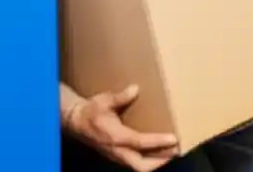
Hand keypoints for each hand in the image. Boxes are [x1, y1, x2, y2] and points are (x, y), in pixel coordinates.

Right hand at [63, 85, 178, 171]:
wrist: (76, 121)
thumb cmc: (91, 111)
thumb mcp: (103, 101)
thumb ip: (120, 97)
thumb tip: (135, 89)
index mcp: (115, 137)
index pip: (140, 143)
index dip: (158, 142)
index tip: (174, 139)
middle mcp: (117, 150)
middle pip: (141, 165)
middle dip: (160, 161)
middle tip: (176, 151)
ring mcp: (116, 155)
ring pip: (139, 166)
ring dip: (156, 162)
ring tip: (171, 152)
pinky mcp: (117, 155)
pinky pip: (135, 163)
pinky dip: (148, 160)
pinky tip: (158, 152)